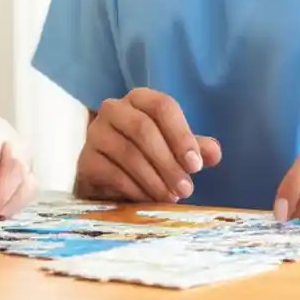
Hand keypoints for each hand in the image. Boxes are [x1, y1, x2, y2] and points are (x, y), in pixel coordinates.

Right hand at [74, 88, 221, 202]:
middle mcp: (113, 109)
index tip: (196, 166)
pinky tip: (148, 200)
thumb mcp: (173, 149)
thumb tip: (214, 153)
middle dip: (168, 162)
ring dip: (154, 179)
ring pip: (127, 152)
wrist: (109, 177)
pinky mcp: (86, 159)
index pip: (162, 106)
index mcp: (139, 99)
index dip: (181, 135)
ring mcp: (96, 133)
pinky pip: (111, 172)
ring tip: (170, 198)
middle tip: (186, 189)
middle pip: (143, 128)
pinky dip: (134, 189)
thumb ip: (194, 148)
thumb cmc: (146, 155)